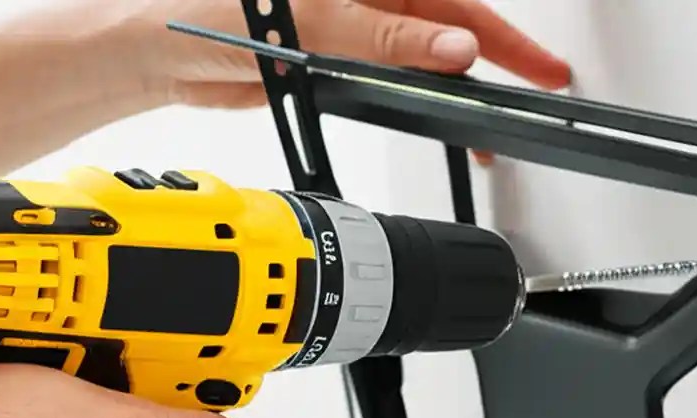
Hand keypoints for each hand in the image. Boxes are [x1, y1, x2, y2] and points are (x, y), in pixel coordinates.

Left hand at [115, 0, 570, 161]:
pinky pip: (389, 82)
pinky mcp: (333, 62)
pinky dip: (415, 103)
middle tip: (542, 87)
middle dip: (497, 59)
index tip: (539, 62)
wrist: (153, 47)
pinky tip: (435, 117)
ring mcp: (350, 28)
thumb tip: (451, 46)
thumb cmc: (206, 4)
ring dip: (454, 89)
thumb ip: (386, 35)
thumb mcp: (310, 15)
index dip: (501, 32)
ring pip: (421, 58)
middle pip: (447, 25)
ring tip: (488, 127)